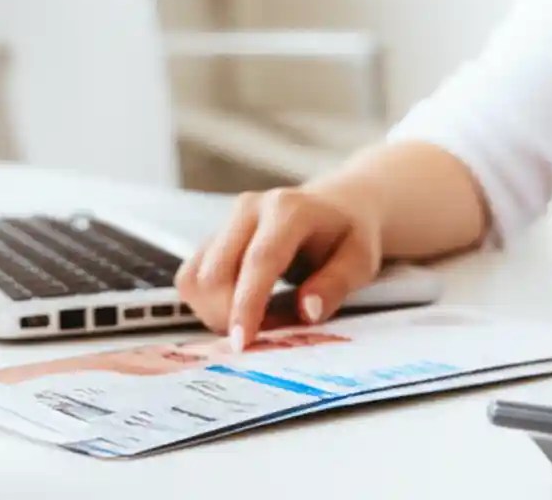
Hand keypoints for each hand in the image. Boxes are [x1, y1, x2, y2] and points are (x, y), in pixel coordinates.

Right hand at [175, 185, 382, 348]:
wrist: (334, 207)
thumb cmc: (348, 236)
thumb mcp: (361, 260)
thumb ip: (336, 284)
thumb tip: (307, 311)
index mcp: (289, 210)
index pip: (259, 260)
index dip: (247, 304)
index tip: (243, 343)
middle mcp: (249, 209)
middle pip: (215, 272)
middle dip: (229, 316)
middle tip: (262, 336)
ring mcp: (226, 221)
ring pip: (195, 278)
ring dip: (214, 312)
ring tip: (253, 321)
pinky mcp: (212, 237)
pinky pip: (191, 278)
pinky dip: (206, 304)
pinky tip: (238, 308)